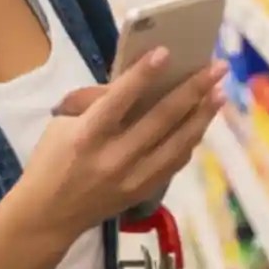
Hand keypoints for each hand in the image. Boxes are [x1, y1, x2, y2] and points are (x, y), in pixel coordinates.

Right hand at [22, 48, 225, 235]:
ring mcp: (133, 178)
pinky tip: (202, 122)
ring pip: (177, 144)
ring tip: (219, 92)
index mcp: (88, 135)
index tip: (166, 52)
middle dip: (192, 90)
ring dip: (202, 116)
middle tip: (217, 67)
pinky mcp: (143, 192)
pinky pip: (175, 163)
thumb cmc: (51, 161)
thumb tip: (130, 82)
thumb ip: (94, 102)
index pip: (119, 100)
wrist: (48, 216)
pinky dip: (191, 140)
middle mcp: (114, 158)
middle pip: (160, 120)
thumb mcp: (61, 124)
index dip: (143, 75)